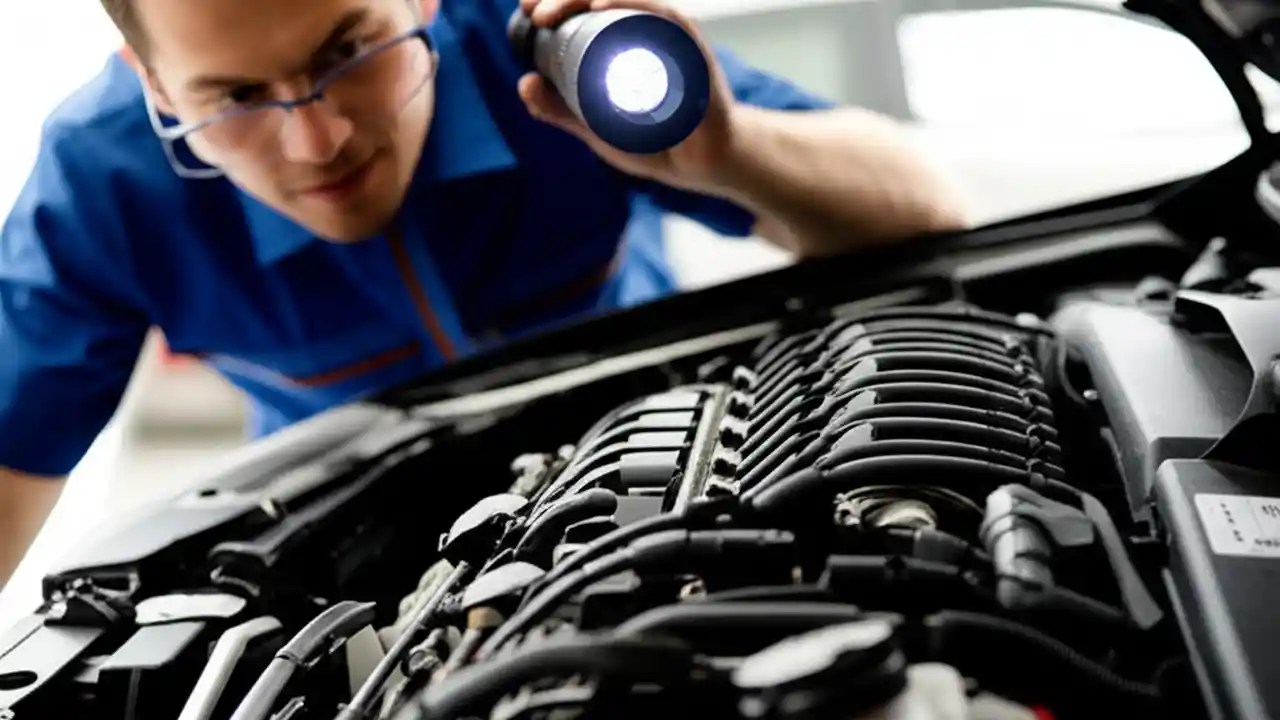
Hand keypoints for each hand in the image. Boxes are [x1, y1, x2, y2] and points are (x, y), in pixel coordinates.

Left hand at [517, 0, 738, 193]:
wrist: (704, 163)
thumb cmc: (658, 141)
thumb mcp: (596, 126)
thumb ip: (562, 109)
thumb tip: (524, 84)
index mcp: (626, 40)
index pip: (589, 7)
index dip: (557, 1)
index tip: (527, 10)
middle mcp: (647, 29)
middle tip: (535, 13)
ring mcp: (668, 35)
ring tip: (552, 13)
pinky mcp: (688, 45)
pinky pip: (658, 13)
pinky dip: (627, 3)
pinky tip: (599, 6)